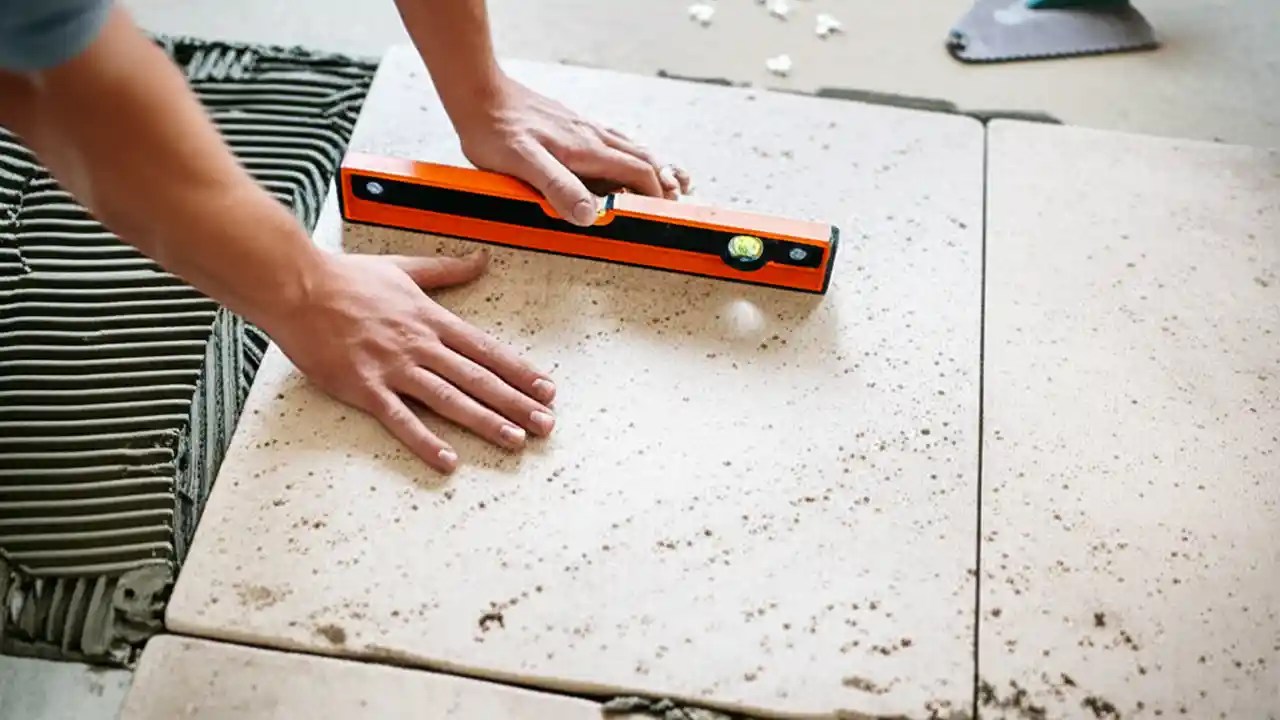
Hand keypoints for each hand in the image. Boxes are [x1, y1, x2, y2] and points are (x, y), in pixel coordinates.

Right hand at [263, 249, 556, 473]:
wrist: (296, 285)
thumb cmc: (346, 278)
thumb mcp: (403, 268)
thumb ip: (445, 270)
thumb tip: (482, 259)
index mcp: (431, 319)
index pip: (486, 349)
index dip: (519, 371)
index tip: (547, 389)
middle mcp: (420, 345)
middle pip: (477, 377)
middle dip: (516, 402)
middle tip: (546, 424)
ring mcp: (393, 367)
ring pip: (449, 398)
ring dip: (485, 421)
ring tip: (515, 440)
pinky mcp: (364, 387)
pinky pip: (399, 419)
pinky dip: (424, 440)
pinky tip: (448, 459)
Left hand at [453, 75, 691, 225]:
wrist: (480, 94)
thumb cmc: (496, 129)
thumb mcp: (523, 164)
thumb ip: (558, 188)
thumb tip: (589, 215)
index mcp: (586, 149)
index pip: (638, 171)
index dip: (656, 193)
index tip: (666, 209)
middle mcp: (591, 137)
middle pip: (643, 157)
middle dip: (665, 178)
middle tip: (679, 196)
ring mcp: (582, 129)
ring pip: (630, 147)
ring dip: (652, 164)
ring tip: (668, 177)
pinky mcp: (571, 126)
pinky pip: (612, 141)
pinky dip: (629, 154)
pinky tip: (622, 158)